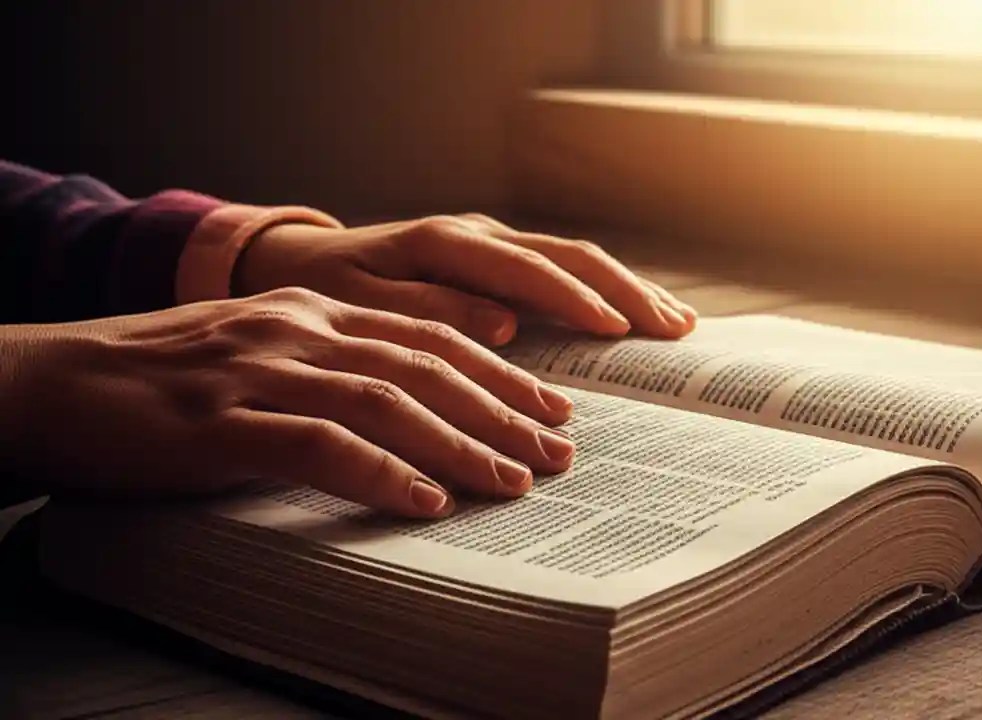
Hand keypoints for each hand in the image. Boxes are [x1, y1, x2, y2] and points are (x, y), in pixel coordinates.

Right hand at [0, 287, 577, 517]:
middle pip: (428, 364)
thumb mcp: (261, 349)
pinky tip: (424, 502)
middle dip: (503, 411)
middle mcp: (300, 329)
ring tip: (511, 482)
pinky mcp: (221, 422)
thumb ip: (332, 362)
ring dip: (461, 444)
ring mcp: (260, 371)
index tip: (552, 409)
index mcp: (315, 310)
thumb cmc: (164, 378)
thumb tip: (412, 402)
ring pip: (387, 401)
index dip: (501, 373)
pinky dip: (379, 474)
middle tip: (558, 453)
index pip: (432, 334)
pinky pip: (318, 446)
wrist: (52, 381)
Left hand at [232, 214, 696, 345]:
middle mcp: (479, 234)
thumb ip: (430, 311)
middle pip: (569, 256)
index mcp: (447, 243)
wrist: (301, 260)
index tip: (619, 330)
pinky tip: (636, 314)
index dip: (576, 299)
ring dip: (628, 290)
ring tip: (678, 323)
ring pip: (576, 259)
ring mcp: (492, 243)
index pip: (528, 268)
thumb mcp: (361, 305)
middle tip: (675, 330)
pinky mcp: (496, 259)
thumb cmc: (329, 290)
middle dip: (626, 292)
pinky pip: (562, 271)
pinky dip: (605, 292)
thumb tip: (505, 324)